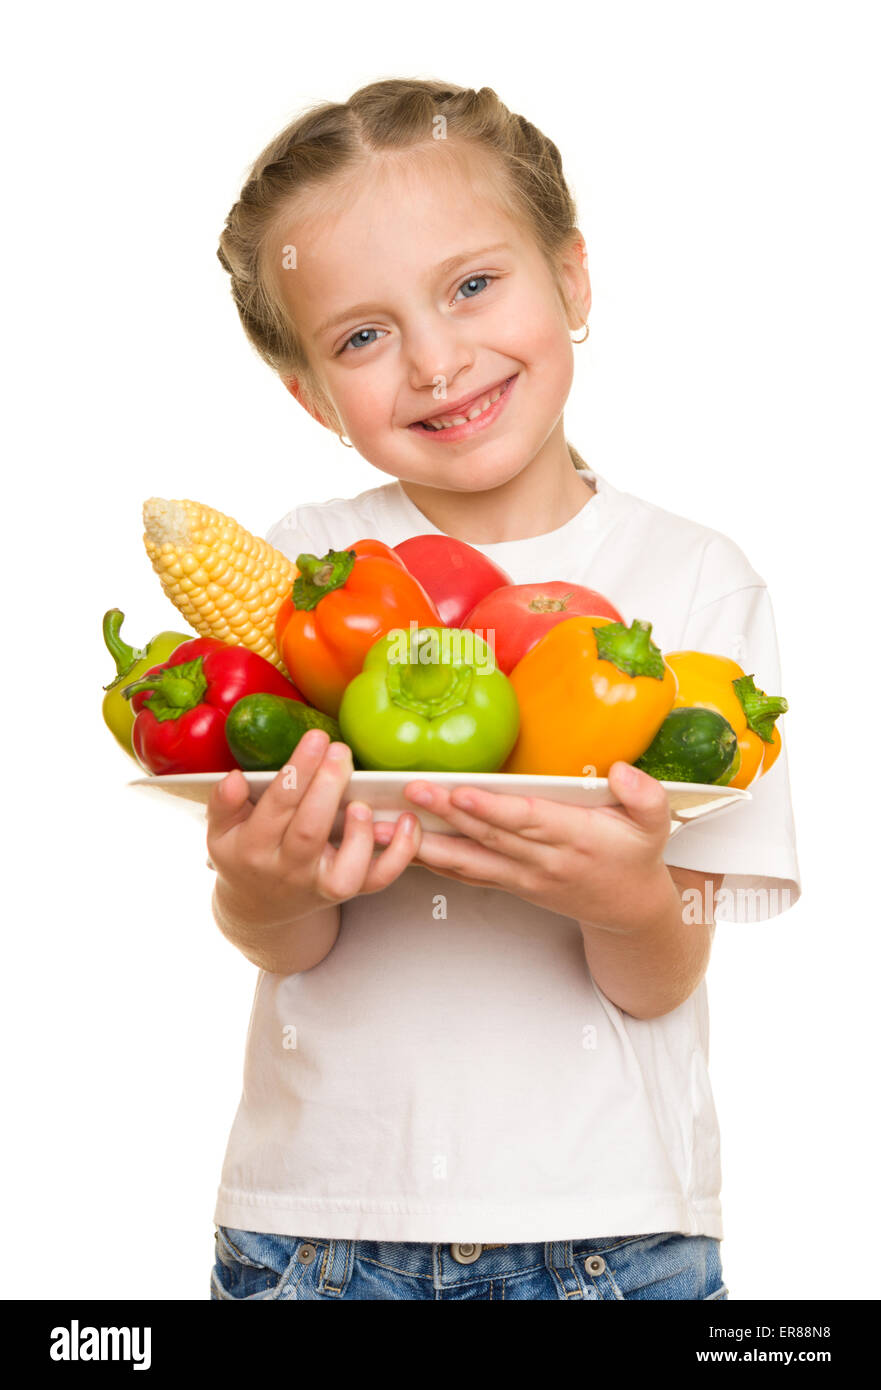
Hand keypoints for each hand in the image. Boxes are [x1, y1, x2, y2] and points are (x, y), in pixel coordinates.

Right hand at [206, 729, 421, 928]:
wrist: (262, 908)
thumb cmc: (245, 856)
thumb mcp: (221, 833)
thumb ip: (222, 805)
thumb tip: (234, 778)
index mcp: (254, 849)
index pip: (278, 806)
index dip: (298, 772)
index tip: (315, 738)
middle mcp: (288, 869)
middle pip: (310, 832)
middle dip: (328, 788)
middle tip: (341, 750)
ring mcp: (321, 885)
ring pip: (346, 867)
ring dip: (359, 833)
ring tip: (361, 799)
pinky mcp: (348, 891)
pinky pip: (379, 879)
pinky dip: (400, 854)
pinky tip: (407, 822)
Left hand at [373, 761, 673, 929]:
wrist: (631, 909)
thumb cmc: (637, 855)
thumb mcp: (655, 824)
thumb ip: (645, 796)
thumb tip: (622, 771)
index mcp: (575, 838)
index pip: (526, 821)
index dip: (490, 808)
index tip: (458, 792)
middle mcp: (543, 861)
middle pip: (487, 836)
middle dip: (444, 814)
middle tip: (408, 792)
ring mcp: (523, 876)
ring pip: (468, 860)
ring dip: (424, 842)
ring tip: (387, 826)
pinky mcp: (510, 884)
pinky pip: (467, 873)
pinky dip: (433, 860)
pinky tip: (400, 846)